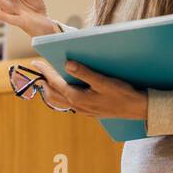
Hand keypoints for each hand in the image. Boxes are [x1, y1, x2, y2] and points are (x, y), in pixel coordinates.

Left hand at [32, 59, 147, 120]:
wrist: (136, 109)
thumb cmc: (122, 94)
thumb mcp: (104, 82)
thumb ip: (85, 73)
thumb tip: (67, 63)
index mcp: (78, 98)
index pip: (55, 83)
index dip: (45, 72)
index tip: (35, 62)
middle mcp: (77, 106)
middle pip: (53, 94)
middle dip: (44, 81)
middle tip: (39, 70)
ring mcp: (83, 110)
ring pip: (59, 101)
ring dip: (51, 90)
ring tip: (47, 80)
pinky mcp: (89, 110)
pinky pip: (68, 103)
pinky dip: (61, 95)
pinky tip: (65, 89)